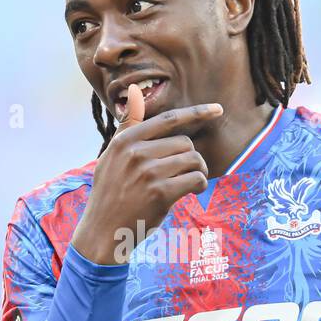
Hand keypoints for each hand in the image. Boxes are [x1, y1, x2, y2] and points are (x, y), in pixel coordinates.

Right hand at [70, 82, 220, 264]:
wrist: (102, 231)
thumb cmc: (111, 193)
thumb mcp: (111, 155)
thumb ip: (128, 126)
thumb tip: (134, 89)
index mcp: (125, 140)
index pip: (168, 120)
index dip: (197, 113)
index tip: (218, 110)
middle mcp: (135, 152)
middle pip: (184, 143)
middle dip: (191, 158)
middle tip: (186, 173)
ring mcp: (148, 172)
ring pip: (193, 159)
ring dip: (198, 172)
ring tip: (188, 183)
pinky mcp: (160, 192)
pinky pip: (196, 178)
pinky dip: (200, 185)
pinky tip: (192, 192)